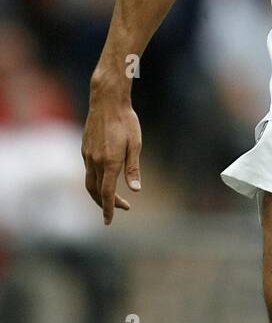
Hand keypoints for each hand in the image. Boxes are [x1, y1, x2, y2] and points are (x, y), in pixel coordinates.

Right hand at [82, 97, 141, 224]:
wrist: (107, 101)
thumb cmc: (126, 121)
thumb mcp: (136, 144)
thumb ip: (133, 168)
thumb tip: (135, 189)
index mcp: (110, 162)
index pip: (107, 193)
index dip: (109, 208)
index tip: (109, 221)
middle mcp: (95, 161)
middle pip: (96, 191)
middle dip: (106, 204)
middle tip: (122, 208)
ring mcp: (87, 155)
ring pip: (90, 182)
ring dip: (100, 194)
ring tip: (113, 198)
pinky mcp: (84, 149)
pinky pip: (88, 170)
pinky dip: (95, 180)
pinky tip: (106, 178)